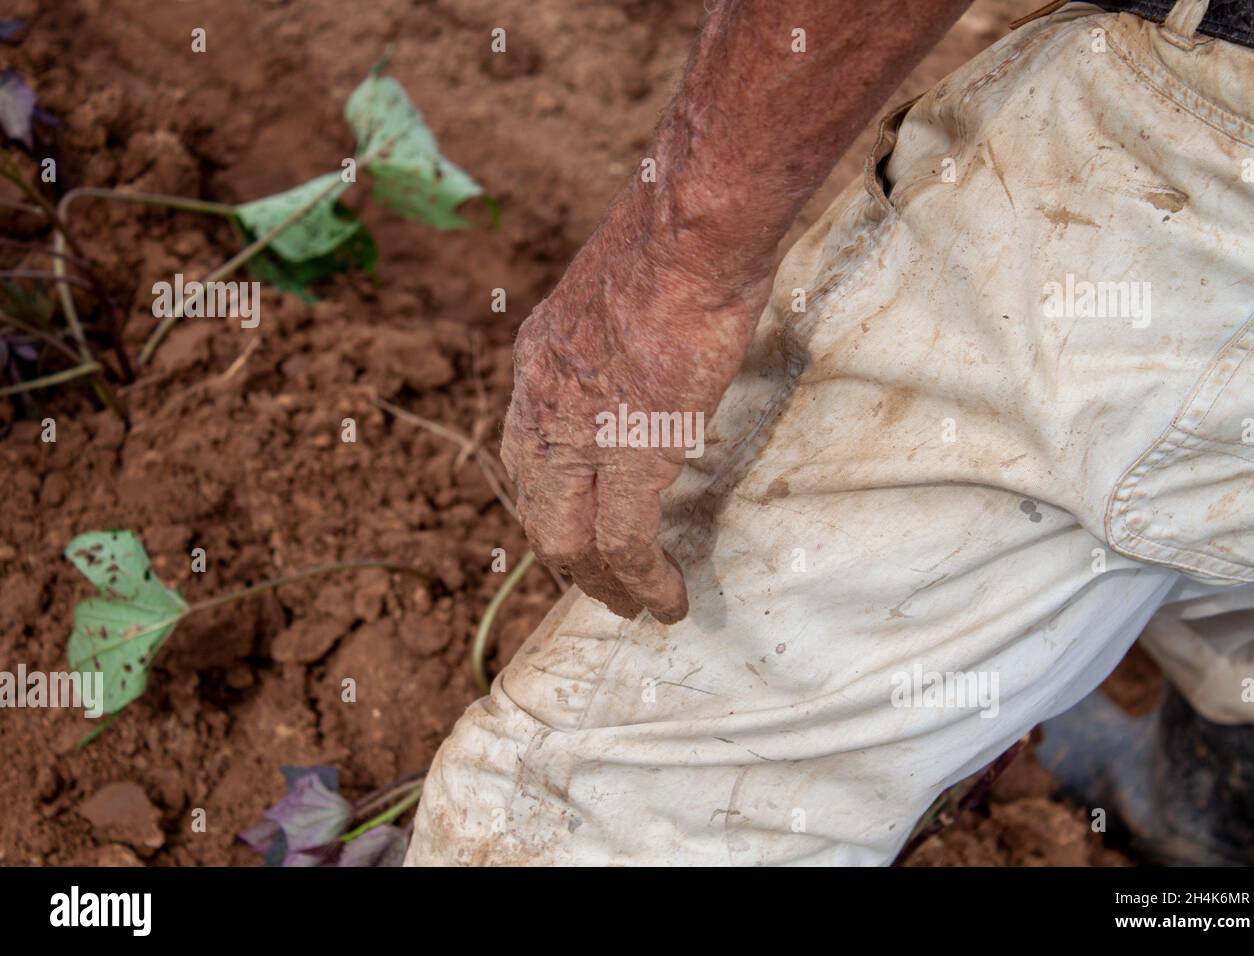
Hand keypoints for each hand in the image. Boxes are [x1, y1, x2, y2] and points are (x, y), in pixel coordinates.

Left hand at [501, 195, 769, 623]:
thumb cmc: (677, 238)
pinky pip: (624, 545)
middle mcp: (540, 402)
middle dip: (566, 558)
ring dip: (602, 585)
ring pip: (566, 542)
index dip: (551, 499)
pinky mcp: (630, 455)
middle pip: (534, 508)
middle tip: (603, 585)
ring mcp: (578, 432)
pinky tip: (669, 601)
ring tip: (635, 607)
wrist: (692, 230)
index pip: (525, 451)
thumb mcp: (624, 286)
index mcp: (538, 359)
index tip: (581, 524)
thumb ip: (621, 332)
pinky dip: (644, 584)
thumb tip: (653, 346)